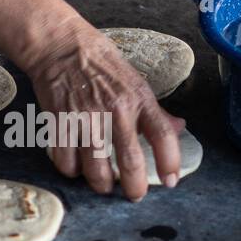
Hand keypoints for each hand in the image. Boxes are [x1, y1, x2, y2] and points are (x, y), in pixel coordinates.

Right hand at [25, 18, 184, 200]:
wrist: (60, 46)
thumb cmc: (100, 62)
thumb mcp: (135, 80)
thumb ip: (155, 110)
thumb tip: (180, 128)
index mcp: (138, 98)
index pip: (163, 135)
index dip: (170, 162)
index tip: (171, 180)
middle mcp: (115, 109)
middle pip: (129, 161)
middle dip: (134, 186)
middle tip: (135, 195)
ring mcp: (86, 118)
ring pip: (96, 169)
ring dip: (101, 183)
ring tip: (103, 184)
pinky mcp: (60, 122)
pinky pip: (66, 162)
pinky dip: (72, 170)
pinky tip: (76, 166)